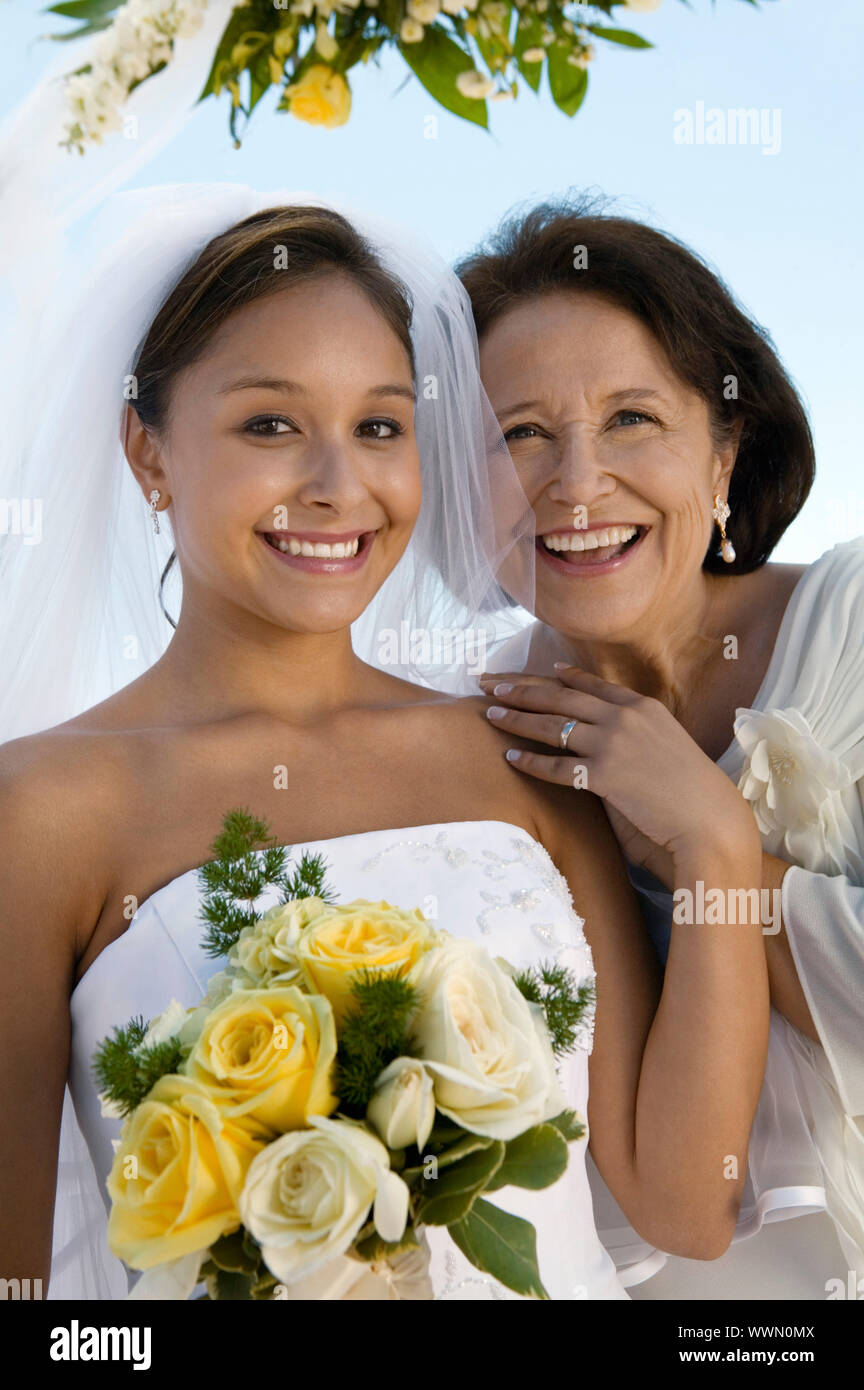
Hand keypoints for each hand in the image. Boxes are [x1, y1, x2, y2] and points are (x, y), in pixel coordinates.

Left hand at [479, 665, 757, 886]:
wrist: (710, 820)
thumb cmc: (693, 793)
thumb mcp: (669, 748)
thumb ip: (639, 738)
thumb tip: (614, 743)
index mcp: (645, 707)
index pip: (594, 685)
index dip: (563, 677)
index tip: (540, 671)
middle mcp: (626, 717)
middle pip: (562, 697)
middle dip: (522, 689)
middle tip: (491, 684)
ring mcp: (614, 743)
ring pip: (552, 725)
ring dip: (516, 718)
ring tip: (490, 713)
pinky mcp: (604, 774)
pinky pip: (556, 765)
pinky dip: (530, 761)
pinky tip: (509, 757)